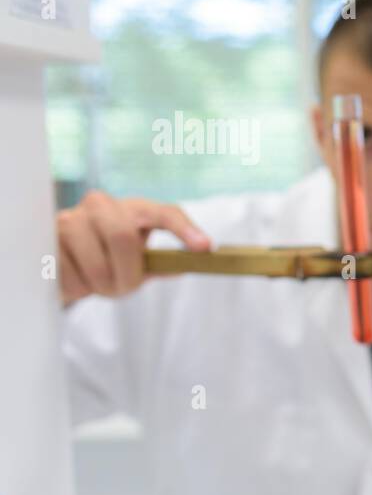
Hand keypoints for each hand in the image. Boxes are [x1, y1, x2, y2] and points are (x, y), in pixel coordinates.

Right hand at [56, 190, 209, 305]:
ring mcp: (69, 219)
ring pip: (96, 264)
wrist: (62, 260)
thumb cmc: (110, 257)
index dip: (185, 229)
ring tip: (100, 284)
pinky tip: (78, 280)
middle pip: (124, 239)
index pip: (164, 213)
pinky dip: (80, 289)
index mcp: (133, 208)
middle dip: (128, 275)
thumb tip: (197, 260)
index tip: (205, 248)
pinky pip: (70, 276)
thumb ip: (164, 262)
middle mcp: (100, 205)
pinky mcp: (44, 240)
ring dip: (103, 287)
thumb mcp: (140, 259)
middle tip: (125, 287)